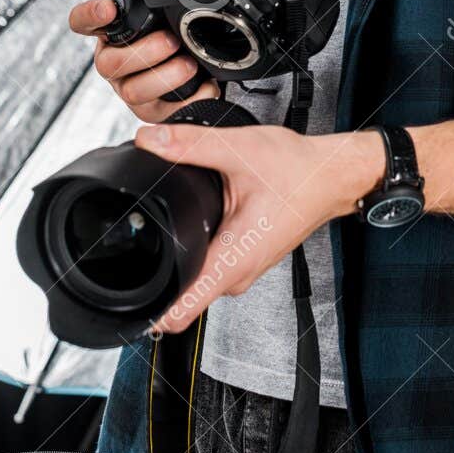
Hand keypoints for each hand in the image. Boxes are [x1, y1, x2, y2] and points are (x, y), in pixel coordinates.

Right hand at [68, 0, 220, 123]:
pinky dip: (190, 98)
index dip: (90, 15)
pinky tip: (206, 85)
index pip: (83, 22)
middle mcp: (113, 64)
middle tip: (171, 41)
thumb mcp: (161, 17)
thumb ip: (157, 5)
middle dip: (144, 52)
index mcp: (110, 36)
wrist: (192, 72)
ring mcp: (130, 89)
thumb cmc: (170, 38)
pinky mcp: (151, 112)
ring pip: (133, 91)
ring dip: (166, 76)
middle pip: (109, 64)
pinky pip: (164, 113)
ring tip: (189, 65)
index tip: (108, 9)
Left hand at [133, 120, 383, 332]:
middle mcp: (237, 274)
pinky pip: (207, 269)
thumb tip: (149, 140)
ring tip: (159, 230)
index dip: (144, 312)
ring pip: (193, 283)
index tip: (120, 299)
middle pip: (179, 298)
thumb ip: (190, 145)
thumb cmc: (300, 171)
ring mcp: (242, 270)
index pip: (179, 312)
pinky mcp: (244, 259)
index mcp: (234, 259)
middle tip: (133, 241)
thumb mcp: (240, 151)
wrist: (333, 176)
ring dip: (174, 263)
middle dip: (151, 277)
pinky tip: (188, 227)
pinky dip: (192, 253)